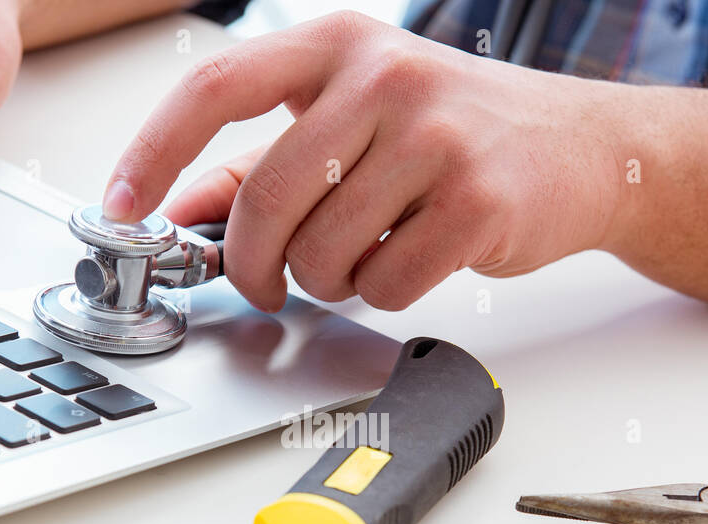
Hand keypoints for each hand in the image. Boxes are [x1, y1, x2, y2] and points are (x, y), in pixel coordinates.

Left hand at [103, 11, 625, 312]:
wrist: (583, 149)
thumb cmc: (457, 133)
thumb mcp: (353, 122)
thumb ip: (262, 164)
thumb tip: (183, 208)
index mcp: (339, 45)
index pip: (217, 89)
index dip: (155, 153)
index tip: (124, 205)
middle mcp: (384, 76)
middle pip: (266, 197)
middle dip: (249, 263)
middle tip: (260, 284)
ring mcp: (436, 136)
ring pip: (323, 252)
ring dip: (324, 283)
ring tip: (356, 262)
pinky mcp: (478, 201)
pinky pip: (385, 283)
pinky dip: (381, 295)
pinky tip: (407, 264)